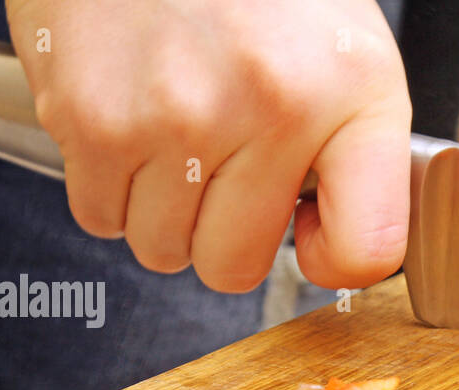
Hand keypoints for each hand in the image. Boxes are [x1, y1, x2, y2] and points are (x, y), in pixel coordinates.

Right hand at [6, 0, 411, 291]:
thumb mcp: (346, 53)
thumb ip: (355, 155)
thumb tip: (328, 249)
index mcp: (351, 91)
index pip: (367, 250)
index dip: (334, 262)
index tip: (315, 240)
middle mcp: (268, 106)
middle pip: (234, 267)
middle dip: (225, 233)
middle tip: (223, 162)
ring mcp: (175, 115)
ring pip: (161, 249)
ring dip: (163, 209)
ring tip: (175, 129)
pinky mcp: (92, 116)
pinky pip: (99, 215)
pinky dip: (110, 184)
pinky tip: (132, 119)